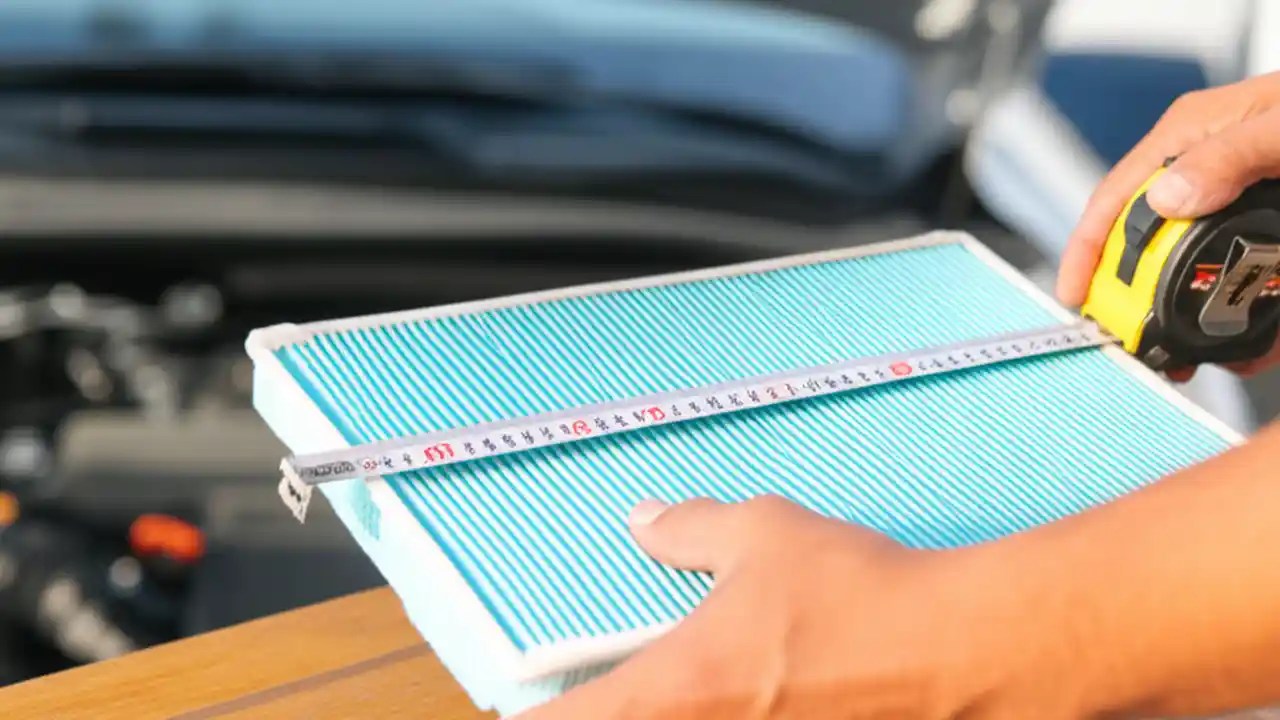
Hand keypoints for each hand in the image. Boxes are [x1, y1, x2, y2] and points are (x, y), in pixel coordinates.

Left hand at [514, 496, 1077, 719]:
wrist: (966, 651)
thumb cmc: (863, 596)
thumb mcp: (762, 535)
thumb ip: (689, 531)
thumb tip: (643, 522)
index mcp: (672, 691)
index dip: (532, 718)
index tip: (528, 706)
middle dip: (611, 714)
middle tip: (609, 693)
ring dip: (672, 715)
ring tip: (706, 689)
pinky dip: (733, 718)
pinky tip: (757, 698)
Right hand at [1056, 72, 1279, 377]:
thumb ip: (1229, 155)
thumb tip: (1169, 197)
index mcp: (1191, 139)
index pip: (1117, 197)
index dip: (1088, 250)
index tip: (1077, 296)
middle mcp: (1205, 176)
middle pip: (1148, 246)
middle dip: (1136, 299)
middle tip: (1133, 341)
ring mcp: (1236, 211)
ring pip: (1193, 277)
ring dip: (1191, 321)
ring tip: (1188, 359)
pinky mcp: (1265, 241)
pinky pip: (1244, 287)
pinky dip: (1247, 326)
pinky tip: (1249, 351)